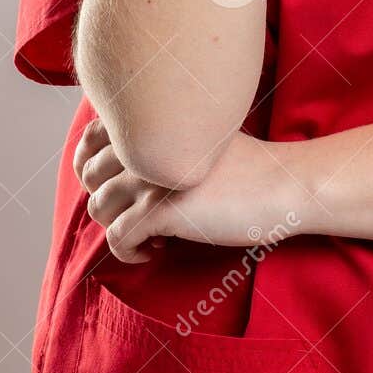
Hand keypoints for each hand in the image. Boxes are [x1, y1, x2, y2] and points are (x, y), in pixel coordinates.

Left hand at [73, 118, 303, 263]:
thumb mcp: (198, 137)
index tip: (113, 189)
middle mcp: (145, 143)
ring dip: (119, 228)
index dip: (89, 167)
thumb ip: (161, 139)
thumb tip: (118, 168)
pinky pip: (118, 239)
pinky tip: (156, 250)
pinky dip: (130, 252)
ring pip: (100, 210)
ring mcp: (151, 176)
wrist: (283, 185)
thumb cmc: (245, 166)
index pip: (89, 139)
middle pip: (90, 179)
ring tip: (153, 234)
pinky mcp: (161, 210)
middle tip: (139, 215)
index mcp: (152, 121)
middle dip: (108, 203)